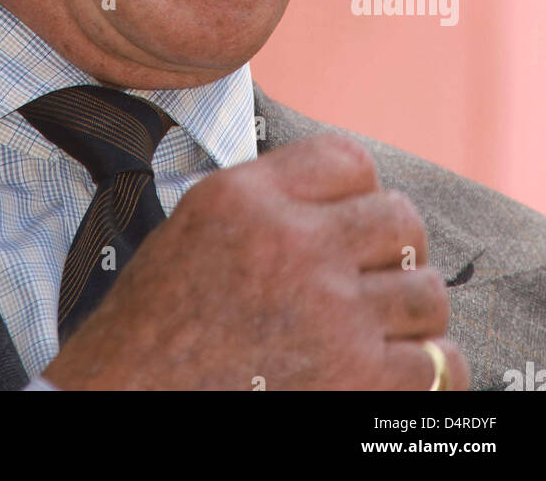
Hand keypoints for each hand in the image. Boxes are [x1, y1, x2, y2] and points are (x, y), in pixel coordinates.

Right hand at [43, 133, 468, 390]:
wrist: (126, 404)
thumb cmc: (152, 332)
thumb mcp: (192, 229)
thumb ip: (264, 205)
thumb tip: (338, 204)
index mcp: (247, 197)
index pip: (348, 160)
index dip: (359, 193)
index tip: (352, 222)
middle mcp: (295, 243)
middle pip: (400, 220)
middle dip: (395, 250)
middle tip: (375, 279)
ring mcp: (333, 311)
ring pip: (426, 292)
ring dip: (410, 315)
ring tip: (379, 333)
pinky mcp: (358, 379)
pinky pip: (437, 362)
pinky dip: (425, 372)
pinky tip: (392, 375)